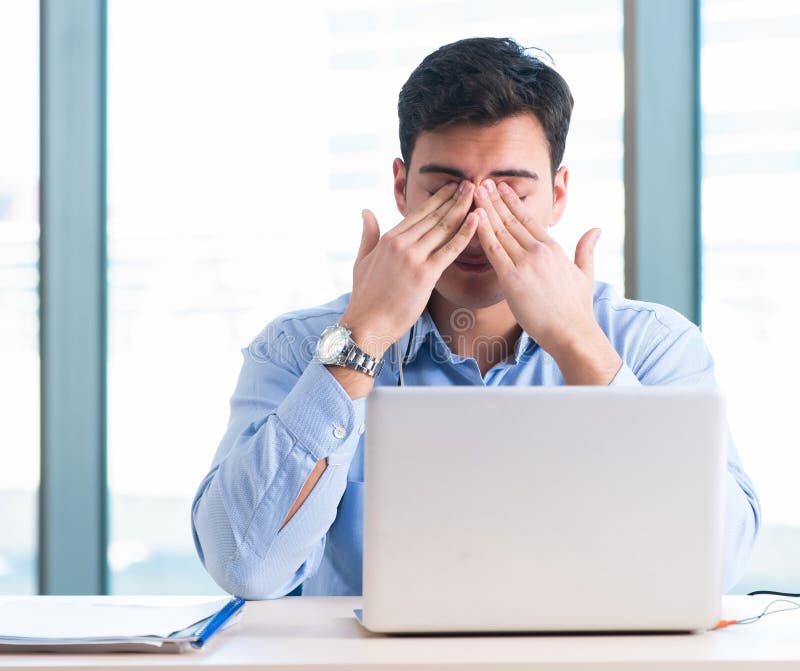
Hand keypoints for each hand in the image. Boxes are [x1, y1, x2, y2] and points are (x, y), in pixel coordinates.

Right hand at [342, 180, 477, 355]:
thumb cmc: (365, 297)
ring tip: (477, 193)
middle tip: (471, 183)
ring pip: (443, 228)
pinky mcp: (425, 275)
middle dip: (454, 198)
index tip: (452, 187)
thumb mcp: (362, 260)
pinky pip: (450, 250)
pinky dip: (465, 233)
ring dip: (462, 209)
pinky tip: (477, 220)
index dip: (437, 199)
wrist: (367, 324)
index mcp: (388, 239)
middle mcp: (401, 244)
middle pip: (433, 216)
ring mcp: (413, 258)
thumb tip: (366, 211)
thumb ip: (368, 234)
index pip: (418, 213)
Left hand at [473, 179, 620, 383]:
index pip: (528, 219)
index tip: (501, 188)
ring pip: (501, 231)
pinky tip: (475, 218)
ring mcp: (525, 264)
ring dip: (486, 210)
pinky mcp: (512, 279)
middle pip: (511, 220)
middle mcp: (539, 251)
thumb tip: (596, 229)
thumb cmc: (577, 308)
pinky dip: (483, 232)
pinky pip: (493, 251)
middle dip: (495, 200)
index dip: (512, 202)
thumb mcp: (586, 273)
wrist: (572, 332)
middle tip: (481, 182)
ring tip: (474, 192)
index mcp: (553, 248)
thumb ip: (586, 249)